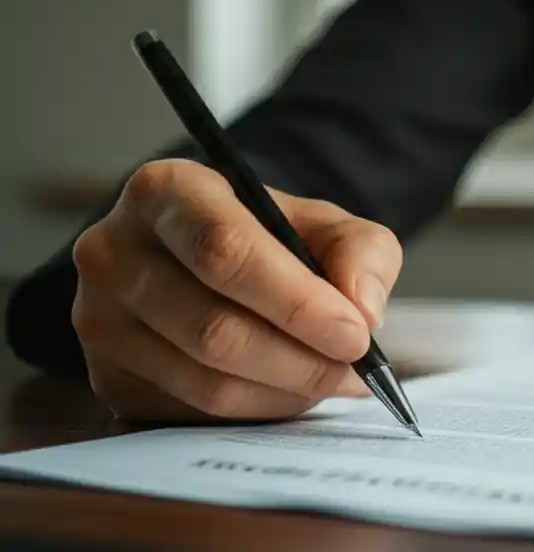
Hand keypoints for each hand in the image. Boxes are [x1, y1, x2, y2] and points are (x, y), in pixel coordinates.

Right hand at [71, 159, 402, 421]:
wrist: (202, 260)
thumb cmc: (268, 236)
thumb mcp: (325, 223)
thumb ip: (361, 252)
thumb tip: (363, 310)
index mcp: (166, 191)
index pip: (225, 252)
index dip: (298, 303)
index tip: (356, 334)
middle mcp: (113, 251)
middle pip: (214, 329)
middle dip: (302, 359)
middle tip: (356, 368)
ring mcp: (99, 320)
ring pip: (206, 382)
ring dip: (286, 391)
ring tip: (334, 377)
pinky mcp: (106, 377)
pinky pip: (193, 413)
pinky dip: (257, 409)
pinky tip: (288, 388)